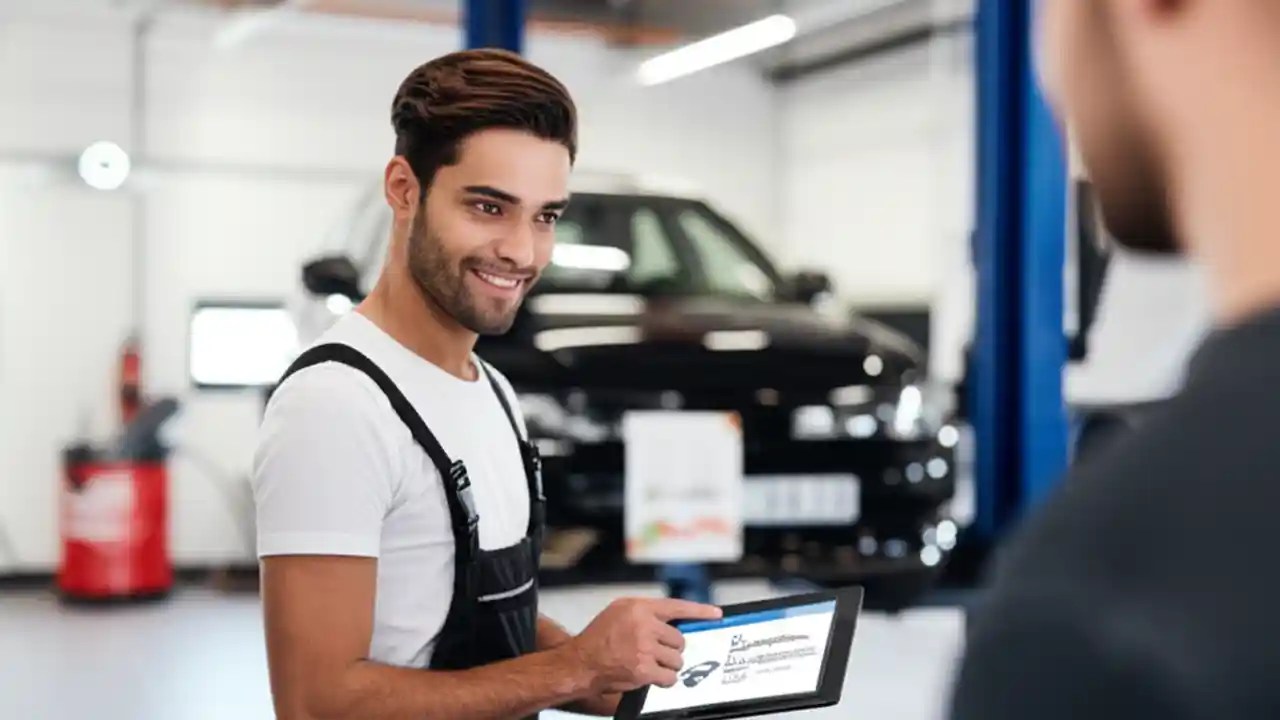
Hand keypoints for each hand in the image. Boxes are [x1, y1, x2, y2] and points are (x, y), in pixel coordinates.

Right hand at [565, 597, 722, 694]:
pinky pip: (670, 677)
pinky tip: (651, 676)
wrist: (581, 662)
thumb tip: (674, 621)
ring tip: (649, 663)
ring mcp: (644, 648)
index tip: (716, 614)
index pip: (677, 607)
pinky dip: (664, 679)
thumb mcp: (620, 612)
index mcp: (638, 607)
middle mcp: (643, 625)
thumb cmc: (599, 638)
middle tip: (654, 652)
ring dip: (667, 665)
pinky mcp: (644, 670)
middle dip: (670, 649)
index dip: (700, 611)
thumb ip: (646, 613)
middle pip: (679, 639)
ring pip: (676, 659)